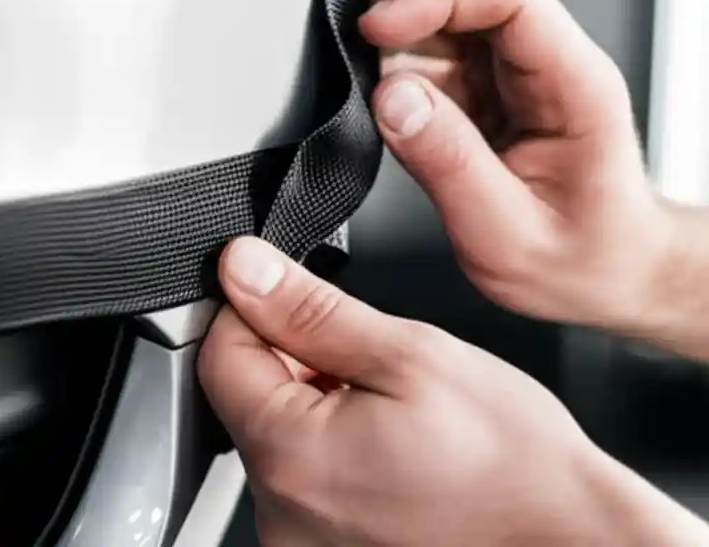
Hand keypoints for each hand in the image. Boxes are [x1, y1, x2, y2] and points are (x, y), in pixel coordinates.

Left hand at [198, 237, 708, 545]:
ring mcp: (299, 541)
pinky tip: (388, 447)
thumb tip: (244, 269)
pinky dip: (332, 450)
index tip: (296, 295)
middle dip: (292, 360)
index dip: (255, 310)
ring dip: (313, 406)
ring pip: (275, 437)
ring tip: (391, 410)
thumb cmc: (514, 464)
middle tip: (368, 361)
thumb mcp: (412, 356)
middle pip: (245, 398)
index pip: (219, 355)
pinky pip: (302, 480)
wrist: (570, 540)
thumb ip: (311, 310)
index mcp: (291, 455)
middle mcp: (281, 511)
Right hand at [360, 0, 708, 357]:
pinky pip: (433, 42)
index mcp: (575, 84)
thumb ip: (449, 165)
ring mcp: (514, 67)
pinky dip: (397, 59)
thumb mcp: (506, 236)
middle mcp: (548, 60)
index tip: (378, 27)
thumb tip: (391, 98)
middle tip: (367, 45)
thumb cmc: (578, 260)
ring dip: (401, 30)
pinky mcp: (483, 82)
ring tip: (382, 91)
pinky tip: (393, 104)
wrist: (610, 275)